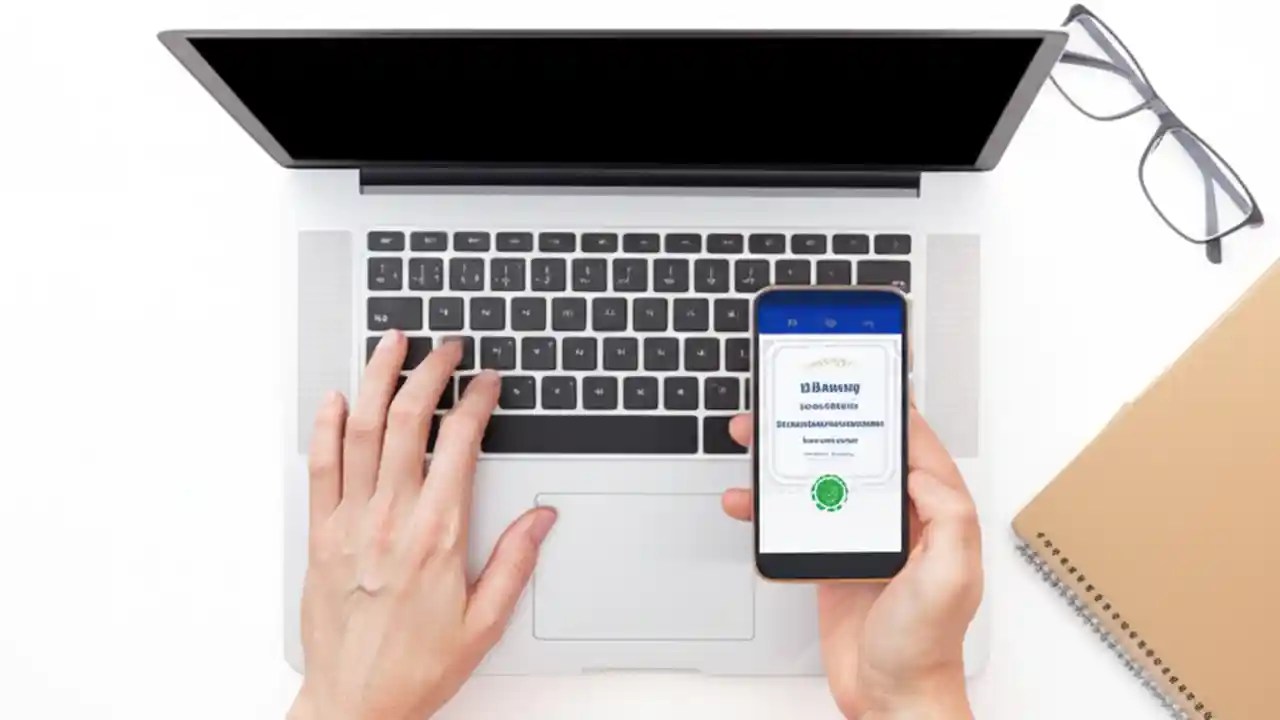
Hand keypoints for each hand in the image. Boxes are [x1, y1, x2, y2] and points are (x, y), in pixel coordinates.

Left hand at [289, 331, 556, 719]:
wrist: (354, 702)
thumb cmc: (416, 667)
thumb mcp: (485, 622)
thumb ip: (516, 561)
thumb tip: (542, 517)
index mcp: (439, 534)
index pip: (460, 442)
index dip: (477, 400)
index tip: (487, 382)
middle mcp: (393, 518)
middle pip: (408, 420)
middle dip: (430, 371)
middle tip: (445, 348)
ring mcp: (351, 522)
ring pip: (362, 430)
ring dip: (377, 379)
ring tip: (391, 345)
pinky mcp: (321, 533)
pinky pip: (321, 466)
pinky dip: (328, 426)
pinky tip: (337, 400)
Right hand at [722, 410, 981, 719]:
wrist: (890, 695)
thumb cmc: (927, 645)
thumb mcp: (951, 576)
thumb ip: (947, 516)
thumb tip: (922, 469)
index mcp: (935, 515)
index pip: (914, 446)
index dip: (891, 410)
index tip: (864, 381)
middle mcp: (901, 520)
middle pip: (858, 454)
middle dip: (823, 424)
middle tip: (790, 403)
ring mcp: (863, 537)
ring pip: (821, 480)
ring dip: (786, 460)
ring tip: (756, 439)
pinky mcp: (832, 556)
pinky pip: (798, 519)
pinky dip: (769, 508)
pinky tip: (748, 502)